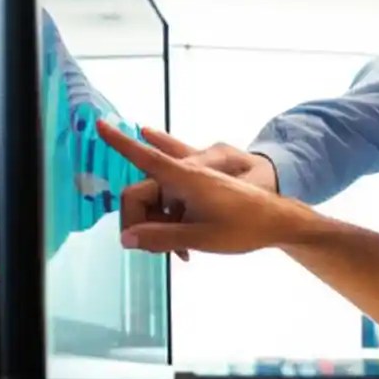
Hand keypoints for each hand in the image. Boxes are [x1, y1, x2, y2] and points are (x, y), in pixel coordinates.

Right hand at [120, 130, 278, 260]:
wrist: (279, 221)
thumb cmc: (245, 227)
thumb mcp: (201, 237)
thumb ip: (161, 237)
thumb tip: (125, 237)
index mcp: (186, 178)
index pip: (145, 156)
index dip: (120, 142)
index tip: (99, 124)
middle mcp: (186, 175)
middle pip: (143, 194)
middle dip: (142, 223)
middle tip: (158, 252)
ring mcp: (193, 183)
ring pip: (158, 204)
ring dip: (159, 228)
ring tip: (179, 254)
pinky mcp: (200, 192)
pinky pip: (173, 206)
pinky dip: (172, 224)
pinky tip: (184, 249)